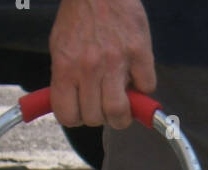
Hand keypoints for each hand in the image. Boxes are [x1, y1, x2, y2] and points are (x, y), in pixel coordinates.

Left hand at [49, 0, 156, 129]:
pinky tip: (136, 78)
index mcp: (66, 66)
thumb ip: (66, 77)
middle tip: (104, 104)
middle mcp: (89, 67)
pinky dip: (144, 89)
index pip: (68, 115)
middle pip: (95, 118)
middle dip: (100, 116)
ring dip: (122, 114)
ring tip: (123, 102)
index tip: (82, 112)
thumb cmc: (80, 14)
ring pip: (119, 112)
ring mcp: (116, 61)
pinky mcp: (139, 52)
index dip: (76, 118)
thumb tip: (74, 103)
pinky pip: (146, 87)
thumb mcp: (60, 46)